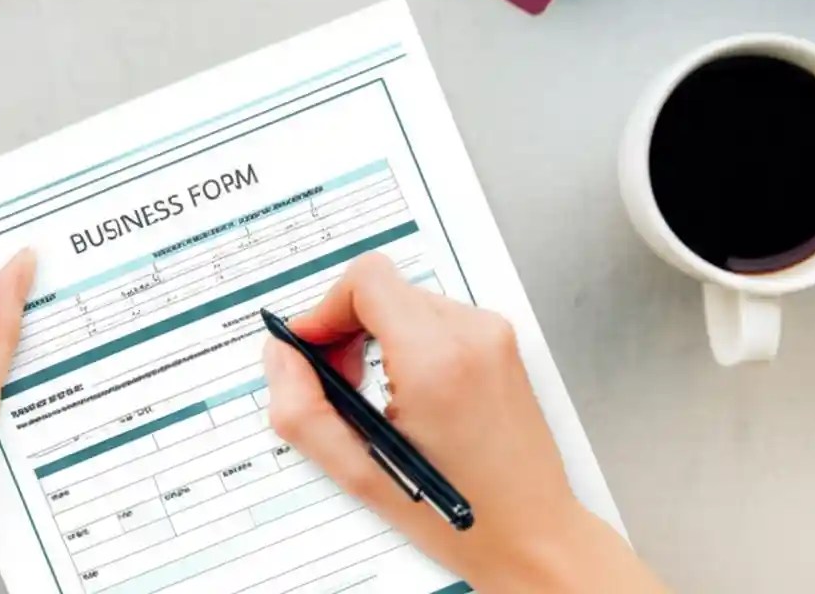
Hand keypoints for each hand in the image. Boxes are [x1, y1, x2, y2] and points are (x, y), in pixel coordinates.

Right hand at [263, 254, 667, 593]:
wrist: (532, 534)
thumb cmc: (462, 516)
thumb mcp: (360, 473)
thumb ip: (303, 410)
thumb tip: (282, 357)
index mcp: (436, 360)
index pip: (366, 279)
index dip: (325, 309)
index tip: (311, 345)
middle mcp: (472, 335)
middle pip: (382, 289)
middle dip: (346, 329)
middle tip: (339, 383)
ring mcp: (493, 335)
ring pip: (405, 302)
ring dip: (376, 338)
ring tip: (374, 394)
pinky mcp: (501, 343)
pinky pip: (434, 319)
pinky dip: (407, 344)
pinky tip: (406, 393)